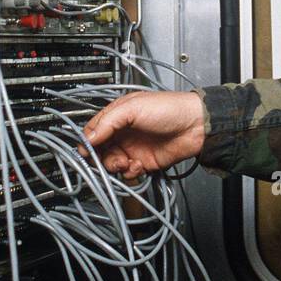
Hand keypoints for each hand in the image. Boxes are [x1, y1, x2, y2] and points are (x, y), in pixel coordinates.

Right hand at [81, 90, 205, 180]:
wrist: (195, 126)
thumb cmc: (169, 109)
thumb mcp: (133, 107)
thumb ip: (108, 121)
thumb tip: (88, 137)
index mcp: (118, 116)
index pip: (94, 130)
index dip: (87, 141)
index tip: (85, 151)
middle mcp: (123, 133)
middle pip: (99, 150)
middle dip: (100, 157)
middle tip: (105, 158)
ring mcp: (133, 149)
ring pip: (111, 164)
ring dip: (115, 166)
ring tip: (125, 161)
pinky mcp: (143, 163)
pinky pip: (128, 173)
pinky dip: (130, 172)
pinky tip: (139, 164)